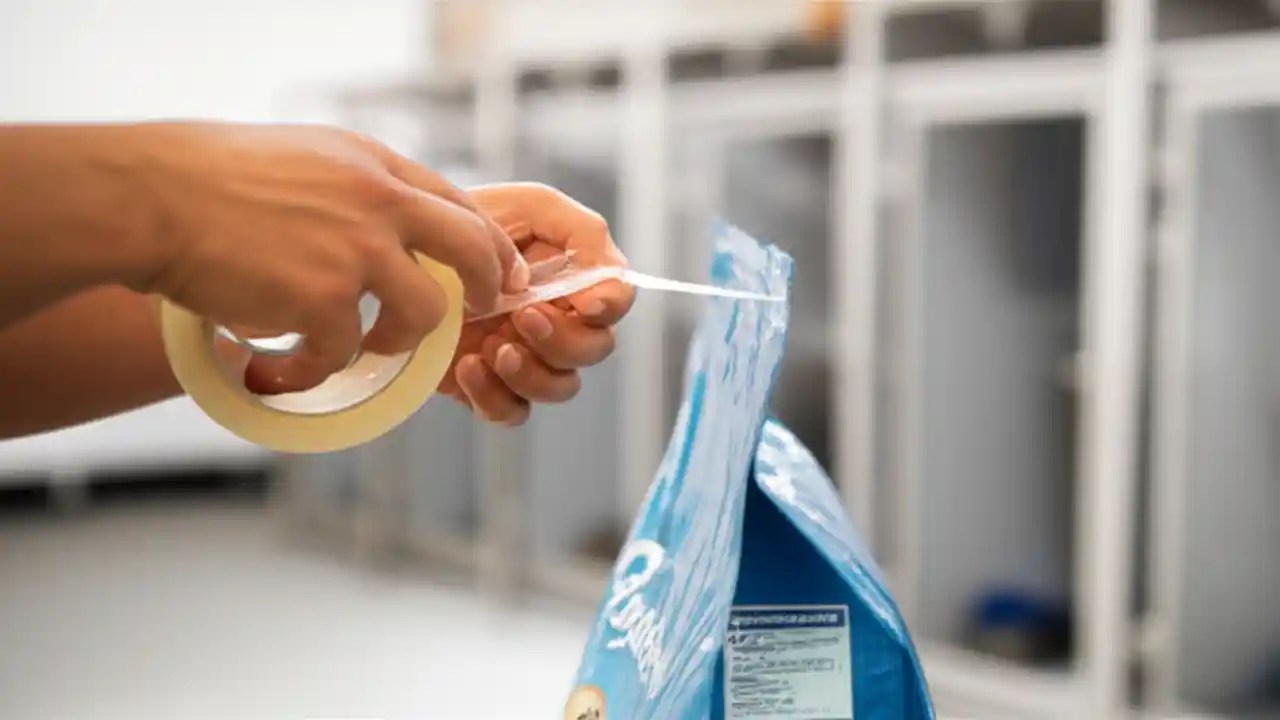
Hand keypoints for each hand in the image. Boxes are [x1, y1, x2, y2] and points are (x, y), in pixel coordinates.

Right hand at [135, 122, 526, 393]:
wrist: (151, 197)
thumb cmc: (210, 176)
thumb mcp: (306, 156)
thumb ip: (357, 186)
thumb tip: (392, 223)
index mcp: (375, 166)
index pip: (458, 204)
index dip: (485, 243)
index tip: (493, 271)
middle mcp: (380, 204)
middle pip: (471, 252)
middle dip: (483, 290)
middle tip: (472, 314)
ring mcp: (358, 252)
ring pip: (421, 317)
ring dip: (389, 344)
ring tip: (345, 349)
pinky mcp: (325, 300)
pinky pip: (341, 356)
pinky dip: (306, 373)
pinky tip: (272, 373)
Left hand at [440, 183, 635, 424]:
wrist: (405, 245)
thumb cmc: (471, 219)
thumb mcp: (530, 206)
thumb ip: (581, 231)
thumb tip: (598, 287)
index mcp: (575, 280)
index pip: (616, 301)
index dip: (609, 306)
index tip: (586, 304)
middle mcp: (558, 322)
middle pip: (593, 350)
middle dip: (563, 339)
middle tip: (523, 316)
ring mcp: (526, 356)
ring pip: (560, 387)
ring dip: (533, 372)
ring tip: (494, 346)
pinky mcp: (488, 384)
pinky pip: (510, 411)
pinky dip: (494, 396)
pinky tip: (467, 365)